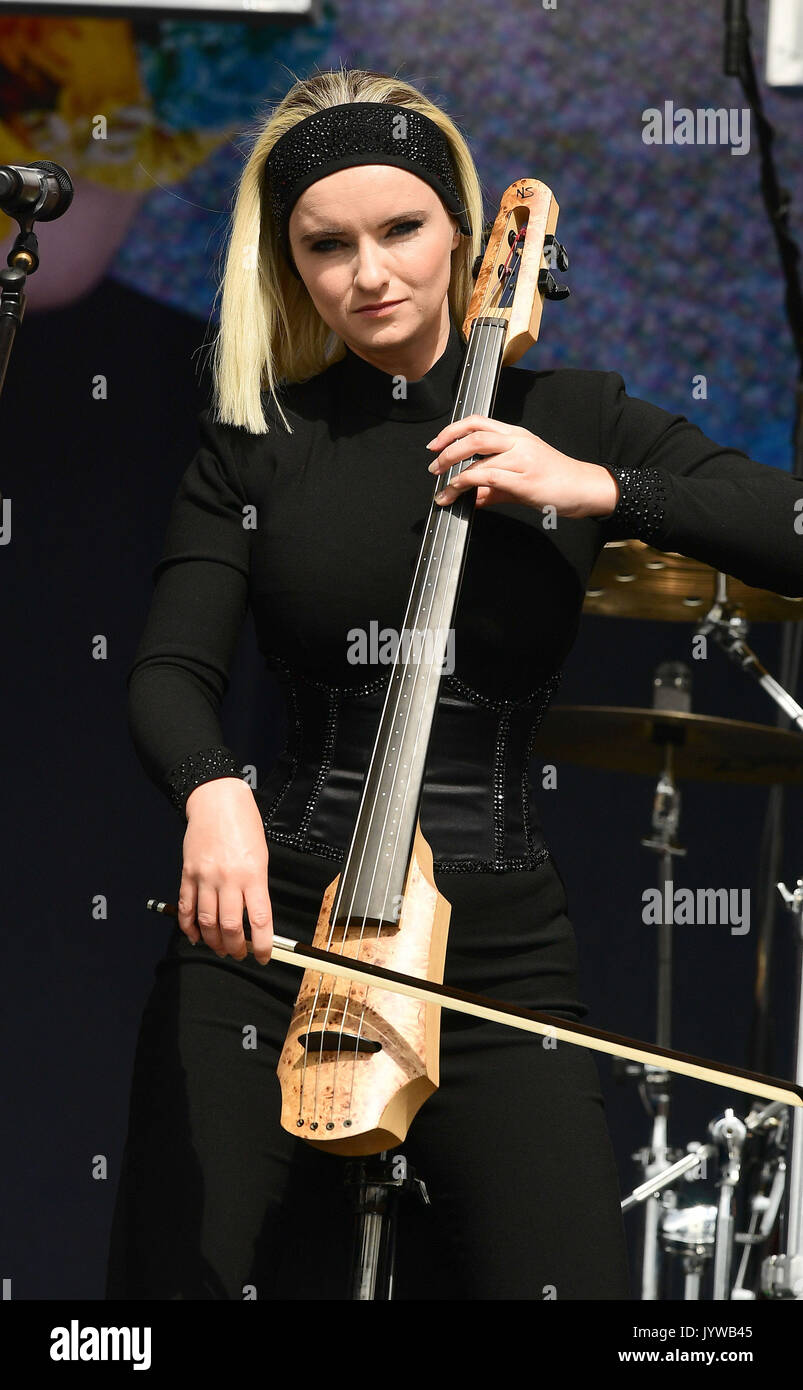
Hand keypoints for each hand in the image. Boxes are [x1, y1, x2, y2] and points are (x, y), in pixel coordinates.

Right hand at [179, 778, 273, 963]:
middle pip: (231, 927)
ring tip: (220, 948)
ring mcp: (205, 877)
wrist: (216, 800)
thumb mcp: (261, 856)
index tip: (263, 956)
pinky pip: (186, 907)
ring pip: (207, 922)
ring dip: (213, 942)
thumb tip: (255, 917)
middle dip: (236, 948)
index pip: (260, 920)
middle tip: (239, 954)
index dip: (263, 945)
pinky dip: (189, 926)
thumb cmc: (244, 825)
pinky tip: (196, 936)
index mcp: (253, 874)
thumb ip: (256, 886)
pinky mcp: (187, 874)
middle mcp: (229, 879)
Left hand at [426, 415, 619, 518]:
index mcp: (516, 435)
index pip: (478, 422)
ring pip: (478, 457)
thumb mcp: (520, 479)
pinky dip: (467, 484)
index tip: (436, 444)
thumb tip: (472, 497)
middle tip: (433, 466)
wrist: (585, 488)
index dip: (452, 430)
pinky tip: (458, 494)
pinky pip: (488, 477)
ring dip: (453, 473)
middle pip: (474, 434)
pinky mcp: (525, 480)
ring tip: (442, 489)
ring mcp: (522, 459)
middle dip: (447, 449)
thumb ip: (493, 487)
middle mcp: (518, 441)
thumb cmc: (556, 481)